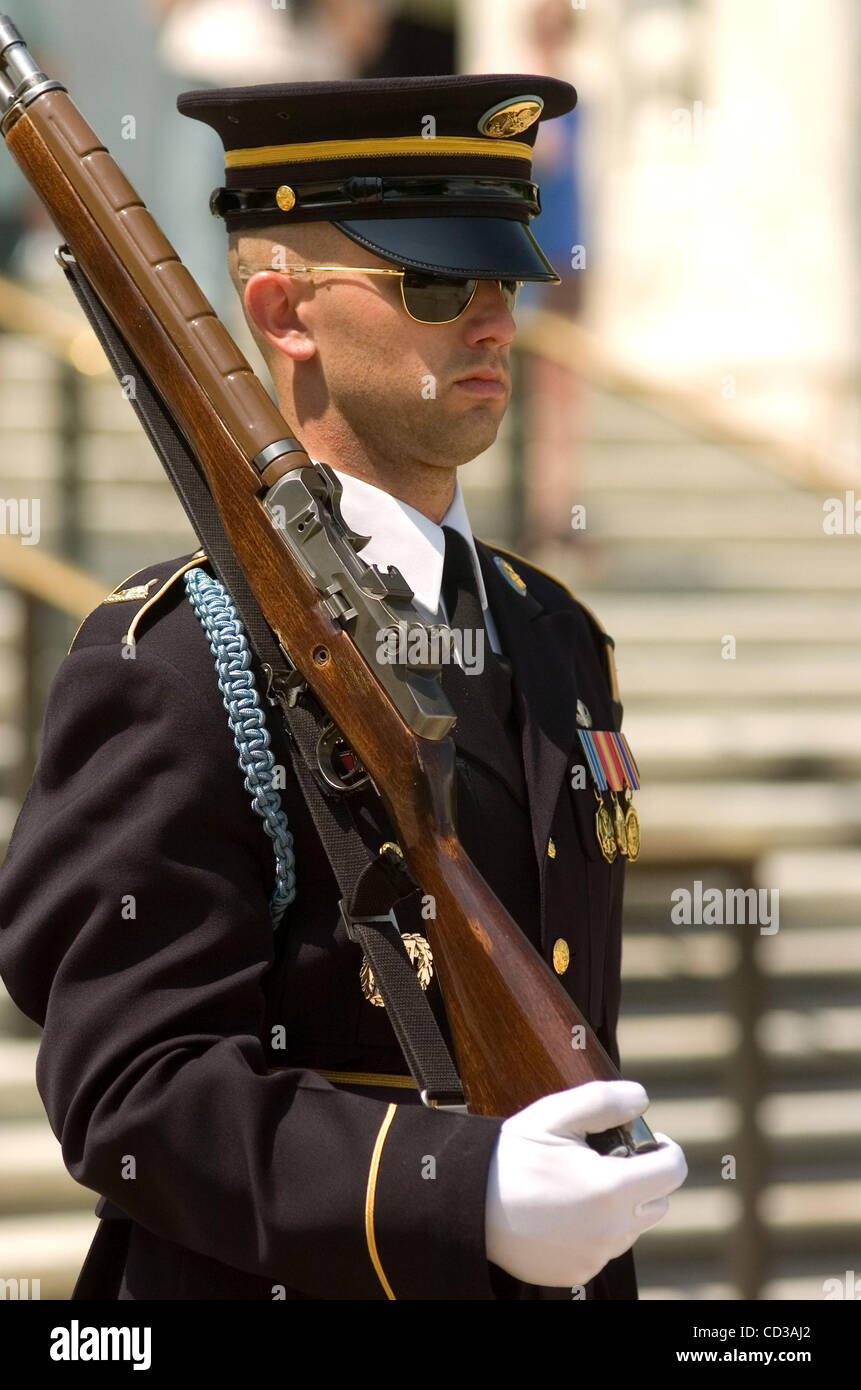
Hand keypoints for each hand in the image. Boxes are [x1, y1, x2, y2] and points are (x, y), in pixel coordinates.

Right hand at [484, 1080, 686, 1287]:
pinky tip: (565, 1212)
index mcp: (612, 1188)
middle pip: (658, 1201)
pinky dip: (597, 1230)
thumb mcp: (554, 1114)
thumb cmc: (512, 1156)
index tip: (647, 1141)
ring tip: (579, 1185)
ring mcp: (596, 1256)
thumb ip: (604, 1100)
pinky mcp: (579, 1273)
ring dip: (621, 1205)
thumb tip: (642, 1100)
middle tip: (606, 1159)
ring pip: (634, 1227)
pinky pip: (606, 1249)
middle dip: (643, 1177)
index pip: (674, 1171)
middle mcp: (611, 1230)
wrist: (470, 1205)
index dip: (666, 1150)